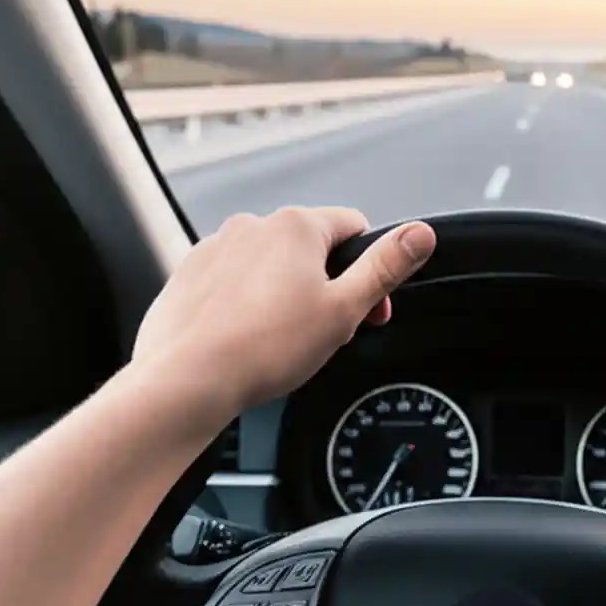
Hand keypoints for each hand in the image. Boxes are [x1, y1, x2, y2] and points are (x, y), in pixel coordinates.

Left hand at [132, 207, 434, 418]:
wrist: (185, 380)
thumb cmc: (263, 349)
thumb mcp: (344, 310)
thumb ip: (385, 268)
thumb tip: (420, 234)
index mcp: (296, 226)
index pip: (354, 228)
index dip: (370, 271)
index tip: (367, 311)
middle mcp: (253, 226)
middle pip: (311, 249)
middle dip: (326, 287)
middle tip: (326, 333)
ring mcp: (217, 248)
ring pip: (270, 266)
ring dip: (285, 294)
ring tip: (281, 341)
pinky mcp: (189, 274)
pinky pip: (233, 282)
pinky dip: (246, 304)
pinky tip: (246, 339)